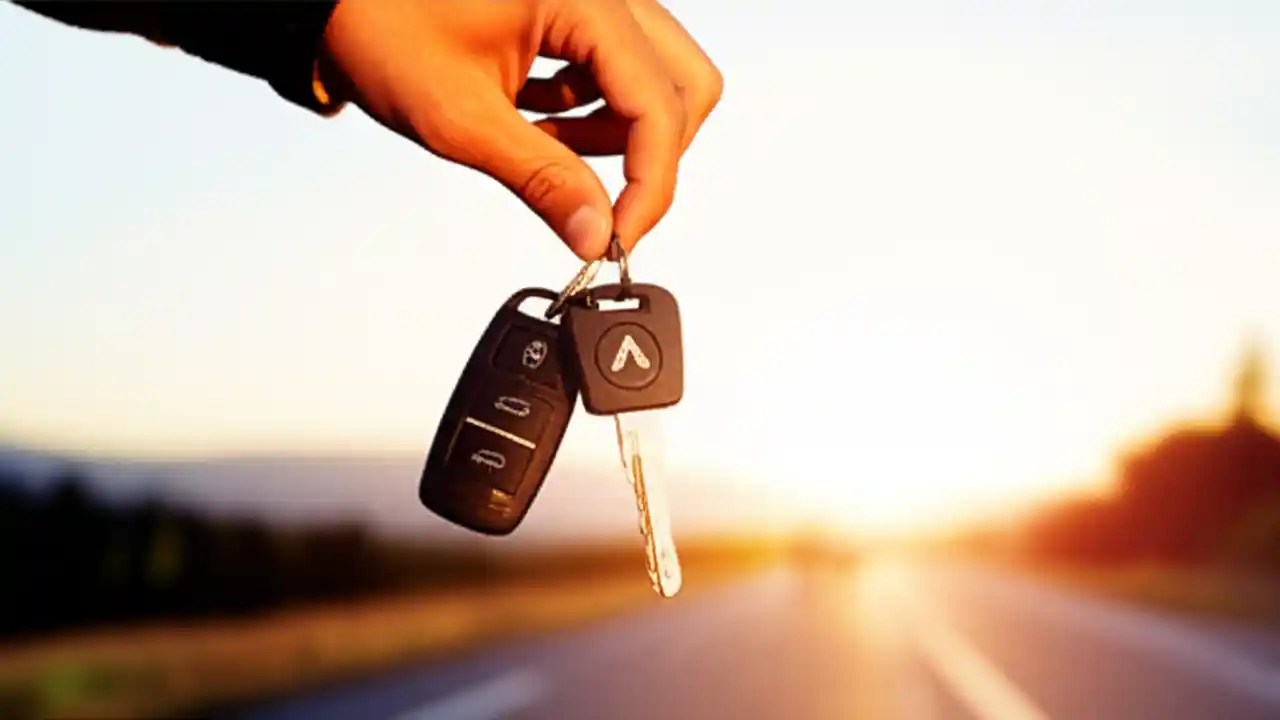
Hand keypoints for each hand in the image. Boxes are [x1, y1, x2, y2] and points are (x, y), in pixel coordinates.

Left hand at [317, 0, 721, 259]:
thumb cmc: (379, 27)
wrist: (329, 0)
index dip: (650, 183)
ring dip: (617, 136)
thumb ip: (541, 179)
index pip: (659, 102)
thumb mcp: (462, 119)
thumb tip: (595, 234)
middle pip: (684, 84)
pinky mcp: (573, 12)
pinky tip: (536, 127)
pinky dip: (590, 115)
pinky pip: (615, 72)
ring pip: (656, 80)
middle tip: (606, 205)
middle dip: (653, 155)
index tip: (621, 237)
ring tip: (544, 153)